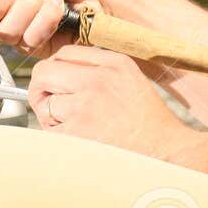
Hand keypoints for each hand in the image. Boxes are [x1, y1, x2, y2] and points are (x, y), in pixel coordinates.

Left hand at [28, 46, 200, 159]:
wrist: (167, 153)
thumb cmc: (148, 121)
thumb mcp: (130, 78)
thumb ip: (99, 66)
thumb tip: (61, 69)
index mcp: (112, 63)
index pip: (62, 54)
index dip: (54, 71)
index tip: (56, 84)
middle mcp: (97, 80)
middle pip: (43, 73)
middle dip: (41, 90)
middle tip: (51, 105)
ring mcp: (85, 106)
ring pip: (45, 104)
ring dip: (52, 117)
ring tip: (75, 127)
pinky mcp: (78, 133)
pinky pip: (50, 131)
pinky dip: (58, 137)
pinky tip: (79, 141)